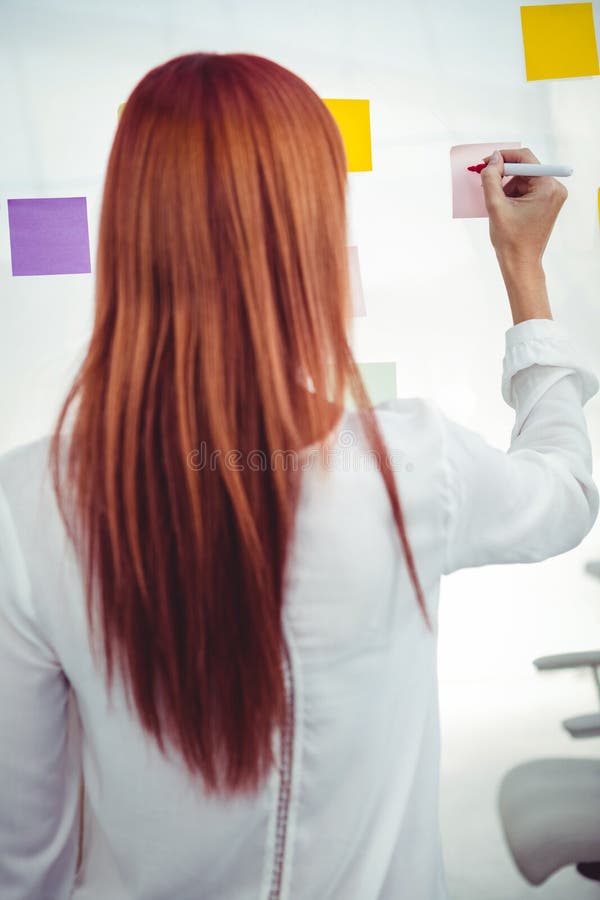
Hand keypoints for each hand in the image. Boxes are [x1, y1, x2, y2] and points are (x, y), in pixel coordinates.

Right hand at [480, 147, 567, 268]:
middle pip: (525, 169)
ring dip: (507, 187)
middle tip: (487, 184)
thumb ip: (492, 178)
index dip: (503, 157)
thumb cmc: (511, 240)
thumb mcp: (495, 206)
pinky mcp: (547, 203)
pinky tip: (505, 208)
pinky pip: (527, 190)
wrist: (520, 264)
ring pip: (524, 180)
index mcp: (548, 187)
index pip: (525, 158)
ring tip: (498, 204)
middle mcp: (555, 189)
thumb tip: (493, 159)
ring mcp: (552, 197)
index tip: (486, 163)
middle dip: (504, 175)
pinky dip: (513, 194)